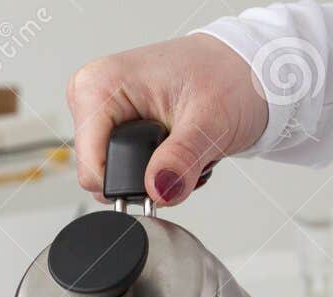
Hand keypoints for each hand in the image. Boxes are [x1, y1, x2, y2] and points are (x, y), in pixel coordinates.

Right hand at [68, 35, 268, 207]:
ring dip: (153, 177)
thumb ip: (181, 159)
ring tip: (179, 148)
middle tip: (179, 154)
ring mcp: (104, 115)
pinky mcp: (117, 128)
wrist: (242, 70)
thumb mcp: (209, 120)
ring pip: (114, 180)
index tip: (164, 170)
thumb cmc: (226, 76)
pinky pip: (125, 173)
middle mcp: (94, 98)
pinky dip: (155, 172)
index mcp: (100, 85)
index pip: (90, 168)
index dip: (129, 184)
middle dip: (144, 181)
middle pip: (100, 177)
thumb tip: (158, 189)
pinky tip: (173, 150)